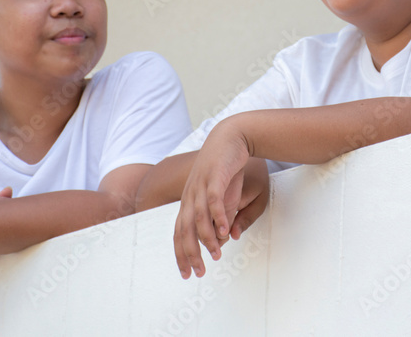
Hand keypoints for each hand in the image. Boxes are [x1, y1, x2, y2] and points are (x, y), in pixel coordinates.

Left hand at [173, 120, 267, 278]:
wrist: (231, 136)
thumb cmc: (227, 167)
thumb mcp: (225, 196)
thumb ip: (225, 216)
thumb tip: (226, 237)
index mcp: (190, 200)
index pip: (179, 232)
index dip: (181, 254)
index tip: (186, 273)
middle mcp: (190, 195)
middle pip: (184, 230)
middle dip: (189, 254)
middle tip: (198, 273)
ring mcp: (200, 185)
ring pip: (198, 218)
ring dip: (206, 239)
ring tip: (215, 255)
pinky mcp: (214, 176)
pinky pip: (213, 200)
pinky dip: (217, 217)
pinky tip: (224, 231)